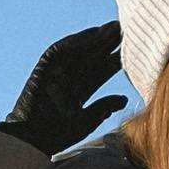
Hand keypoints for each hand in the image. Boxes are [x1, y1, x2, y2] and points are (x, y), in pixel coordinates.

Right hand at [0, 22, 125, 155]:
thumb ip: (103, 107)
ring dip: (96, 38)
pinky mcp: (43, 68)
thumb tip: (124, 99)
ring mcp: (55, 72)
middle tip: (130, 30)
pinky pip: (60, 50)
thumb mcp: (86, 121)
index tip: (137, 51)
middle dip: (109, 44)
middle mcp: (68, 79)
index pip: (101, 72)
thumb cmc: (56, 136)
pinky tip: (93, 34)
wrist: (31, 140)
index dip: (117, 61)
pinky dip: (75, 41)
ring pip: (79, 51)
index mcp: (79, 92)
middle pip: (92, 57)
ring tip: (115, 28)